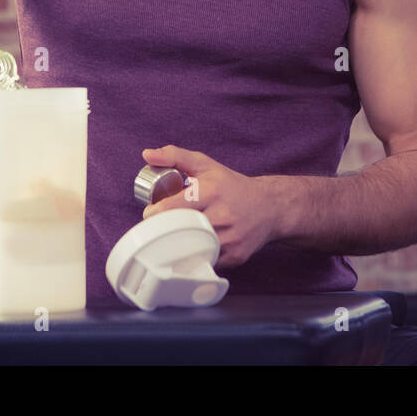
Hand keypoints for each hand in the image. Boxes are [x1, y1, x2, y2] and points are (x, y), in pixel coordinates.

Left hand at [140, 145, 278, 270]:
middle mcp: (222, 215)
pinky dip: (197, 256)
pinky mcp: (235, 256)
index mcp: (211, 192)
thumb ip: (175, 156)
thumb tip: (147, 155)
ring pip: (192, 249)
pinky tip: (195, 247)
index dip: (155, 213)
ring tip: (174, 237)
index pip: (173, 207)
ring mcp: (230, 238)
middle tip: (159, 227)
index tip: (150, 213)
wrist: (269, 207)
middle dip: (164, 230)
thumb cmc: (231, 186)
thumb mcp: (205, 165)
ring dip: (179, 245)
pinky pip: (207, 261)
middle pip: (180, 230)